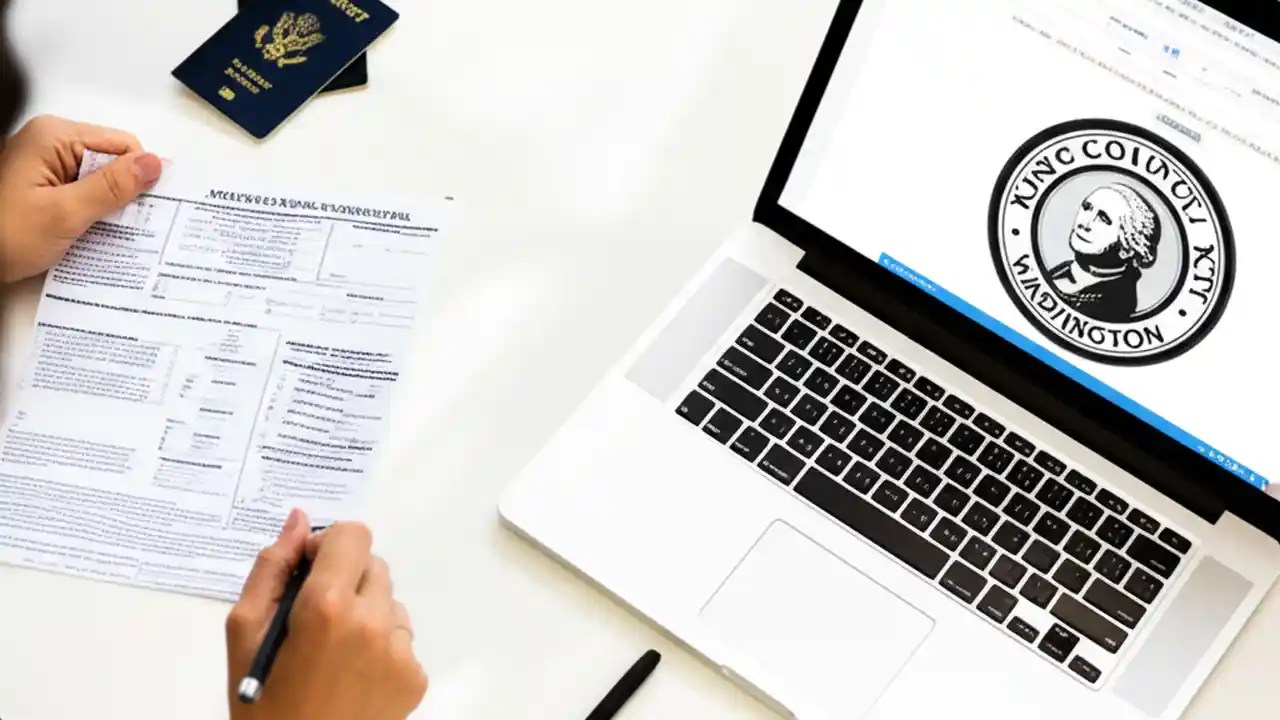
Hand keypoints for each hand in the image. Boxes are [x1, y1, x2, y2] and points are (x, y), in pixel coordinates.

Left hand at [0, 115, 161, 282]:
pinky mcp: (44, 185)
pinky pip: (83, 193)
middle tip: (116, 226)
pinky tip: (86, 234)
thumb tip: (153, 165)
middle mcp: (50, 143)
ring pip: (100, 181)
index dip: (136, 177)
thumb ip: (111, 187)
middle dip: (121, 194)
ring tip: (99, 233)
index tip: (136, 210)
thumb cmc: (3, 236)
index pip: (122, 144)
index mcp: (54, 136)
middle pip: (112, 162)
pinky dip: (91, 214)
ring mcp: (46, 164)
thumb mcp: (64, 213)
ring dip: (106, 208)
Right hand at [226, 511, 427, 719]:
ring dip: (365, 613)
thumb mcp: (244, 636)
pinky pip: (400, 640)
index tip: (307, 572)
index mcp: (328, 606)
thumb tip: (299, 521)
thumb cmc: (260, 705)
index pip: (353, 535)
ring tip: (331, 654)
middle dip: (344, 580)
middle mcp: (373, 621)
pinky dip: (379, 648)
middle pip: (373, 566)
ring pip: (389, 603)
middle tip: (314, 620)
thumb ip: (271, 570)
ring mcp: (400, 651)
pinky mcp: (415, 677)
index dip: (327, 548)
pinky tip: (351, 676)